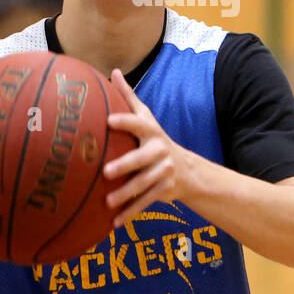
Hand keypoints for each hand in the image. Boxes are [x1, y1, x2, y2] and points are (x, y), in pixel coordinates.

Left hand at [102, 68, 198, 227]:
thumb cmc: (155, 140)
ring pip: (143, 184)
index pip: (138, 124)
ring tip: (107, 202)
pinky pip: (145, 203)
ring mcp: (164, 172)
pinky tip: (114, 222)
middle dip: (126, 165)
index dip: (125, 122)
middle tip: (106, 172)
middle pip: (142, 158)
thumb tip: (113, 71)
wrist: (188, 171)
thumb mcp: (146, 119)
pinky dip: (130, 213)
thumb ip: (129, 97)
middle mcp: (159, 151)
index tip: (109, 120)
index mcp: (152, 132)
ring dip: (125, 194)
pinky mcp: (164, 191)